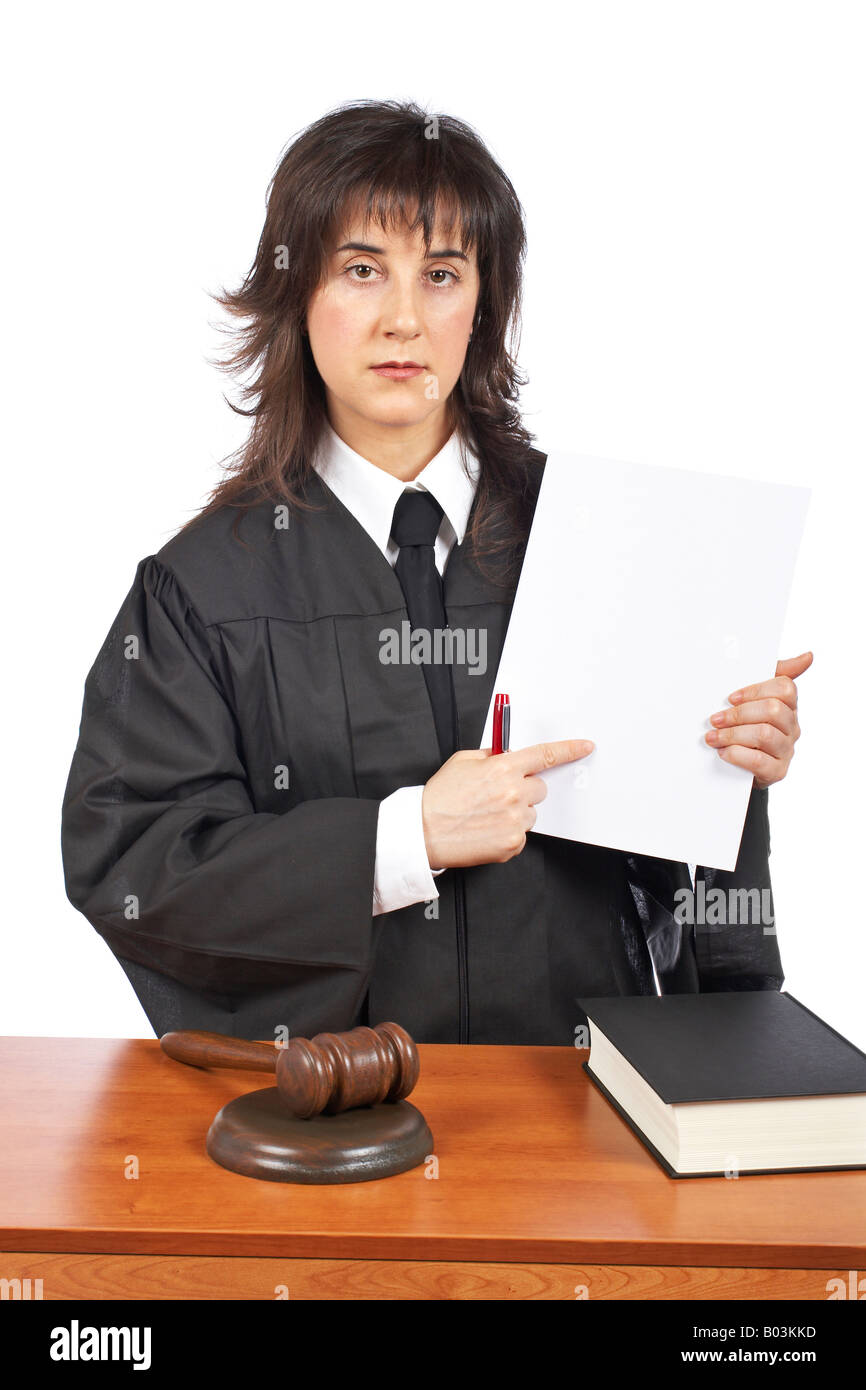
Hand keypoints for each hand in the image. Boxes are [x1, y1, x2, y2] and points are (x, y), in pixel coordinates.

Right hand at [422, 739, 594, 868]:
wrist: (422, 832)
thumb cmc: (439, 798)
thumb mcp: (462, 762)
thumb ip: (490, 757)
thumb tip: (505, 757)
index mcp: (502, 768)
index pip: (545, 755)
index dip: (569, 750)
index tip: (585, 748)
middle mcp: (513, 793)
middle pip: (539, 788)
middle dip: (524, 790)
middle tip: (498, 797)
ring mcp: (515, 820)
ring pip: (531, 813)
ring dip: (516, 813)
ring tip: (487, 816)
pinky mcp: (512, 843)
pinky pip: (522, 834)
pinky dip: (508, 833)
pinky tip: (486, 830)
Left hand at [705, 651, 812, 789]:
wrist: (739, 768)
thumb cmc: (747, 727)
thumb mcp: (754, 699)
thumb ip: (774, 675)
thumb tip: (808, 656)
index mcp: (788, 705)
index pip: (785, 688)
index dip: (756, 690)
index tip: (731, 698)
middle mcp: (792, 726)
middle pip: (773, 710)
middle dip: (739, 714)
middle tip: (715, 719)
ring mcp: (787, 750)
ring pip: (765, 734)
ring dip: (733, 734)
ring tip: (713, 737)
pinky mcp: (777, 771)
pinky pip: (759, 761)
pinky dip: (737, 755)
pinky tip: (723, 752)